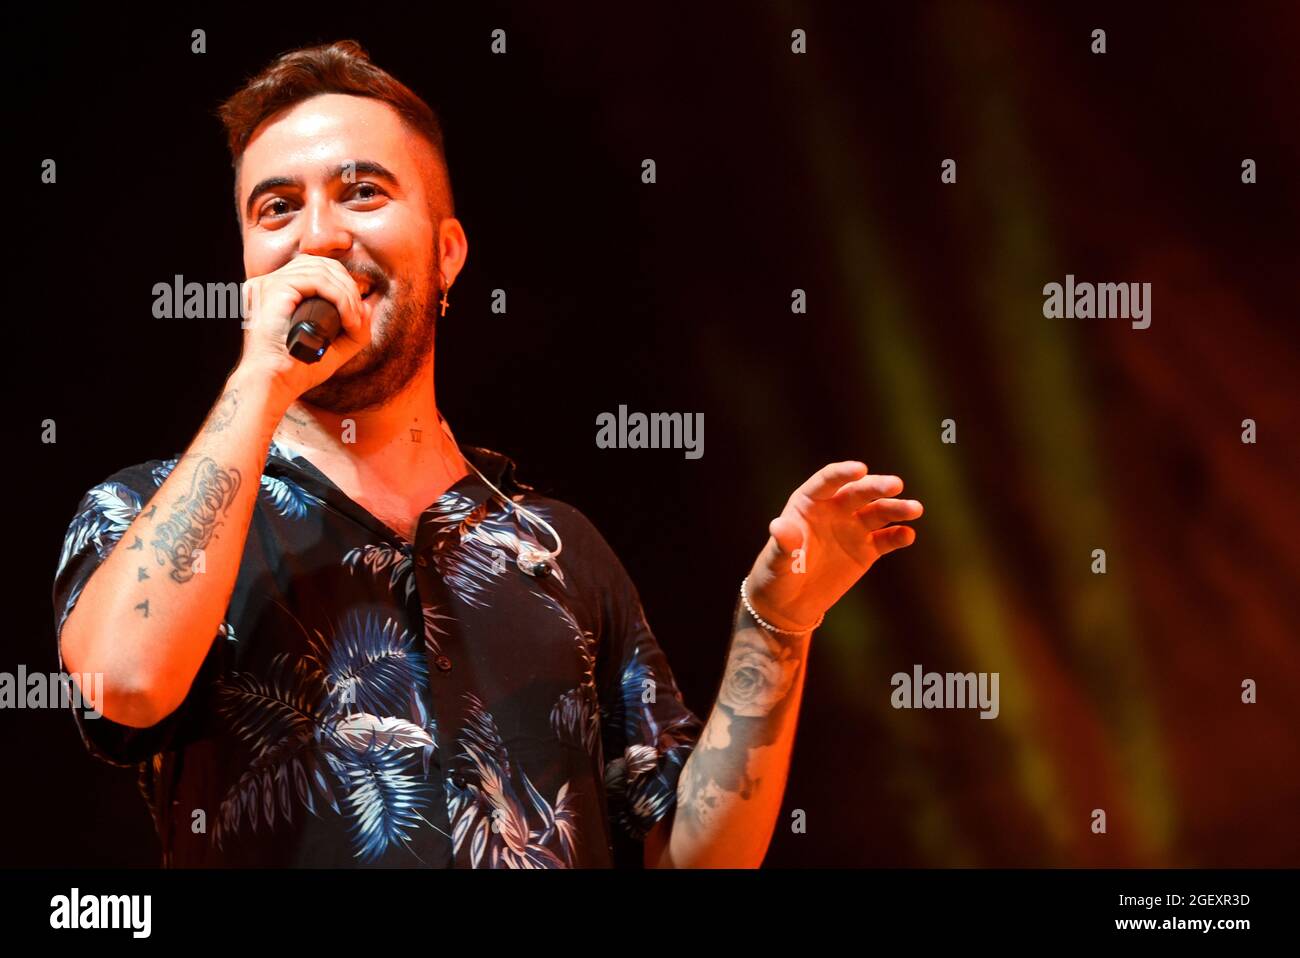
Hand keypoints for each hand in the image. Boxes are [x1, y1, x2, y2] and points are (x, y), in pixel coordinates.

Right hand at [235, 254, 373, 405]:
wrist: (276, 383)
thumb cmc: (298, 370)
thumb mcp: (334, 348)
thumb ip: (353, 330)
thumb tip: (367, 306)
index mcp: (278, 292)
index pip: (316, 270)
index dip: (343, 285)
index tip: (355, 316)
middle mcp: (270, 283)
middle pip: (321, 264)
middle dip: (348, 287)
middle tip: (357, 318)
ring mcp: (270, 283)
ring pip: (322, 270)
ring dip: (347, 295)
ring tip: (353, 322)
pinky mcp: (274, 288)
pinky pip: (317, 280)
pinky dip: (340, 297)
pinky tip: (348, 318)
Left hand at [744, 461, 922, 631]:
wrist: (789, 602)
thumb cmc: (777, 574)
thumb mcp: (776, 560)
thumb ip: (782, 543)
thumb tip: (779, 526)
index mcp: (810, 502)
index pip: (828, 480)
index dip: (843, 473)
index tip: (860, 469)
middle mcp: (835, 509)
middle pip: (859, 492)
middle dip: (878, 486)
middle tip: (896, 485)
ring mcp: (853, 528)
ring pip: (878, 512)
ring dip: (896, 509)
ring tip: (915, 509)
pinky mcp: (867, 550)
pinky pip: (886, 539)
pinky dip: (898, 536)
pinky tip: (908, 535)